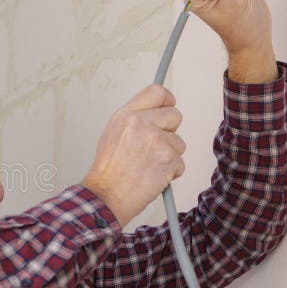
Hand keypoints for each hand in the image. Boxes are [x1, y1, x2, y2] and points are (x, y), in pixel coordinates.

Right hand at [82, 85, 185, 226]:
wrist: (107, 195)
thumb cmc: (108, 171)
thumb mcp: (113, 134)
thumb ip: (134, 120)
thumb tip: (155, 113)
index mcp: (126, 115)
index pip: (157, 92)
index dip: (167, 101)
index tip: (167, 108)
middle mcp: (141, 123)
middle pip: (175, 115)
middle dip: (170, 132)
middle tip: (154, 147)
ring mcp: (156, 140)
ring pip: (179, 143)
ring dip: (169, 156)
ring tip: (148, 166)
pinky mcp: (168, 159)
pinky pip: (180, 163)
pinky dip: (170, 173)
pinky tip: (152, 176)